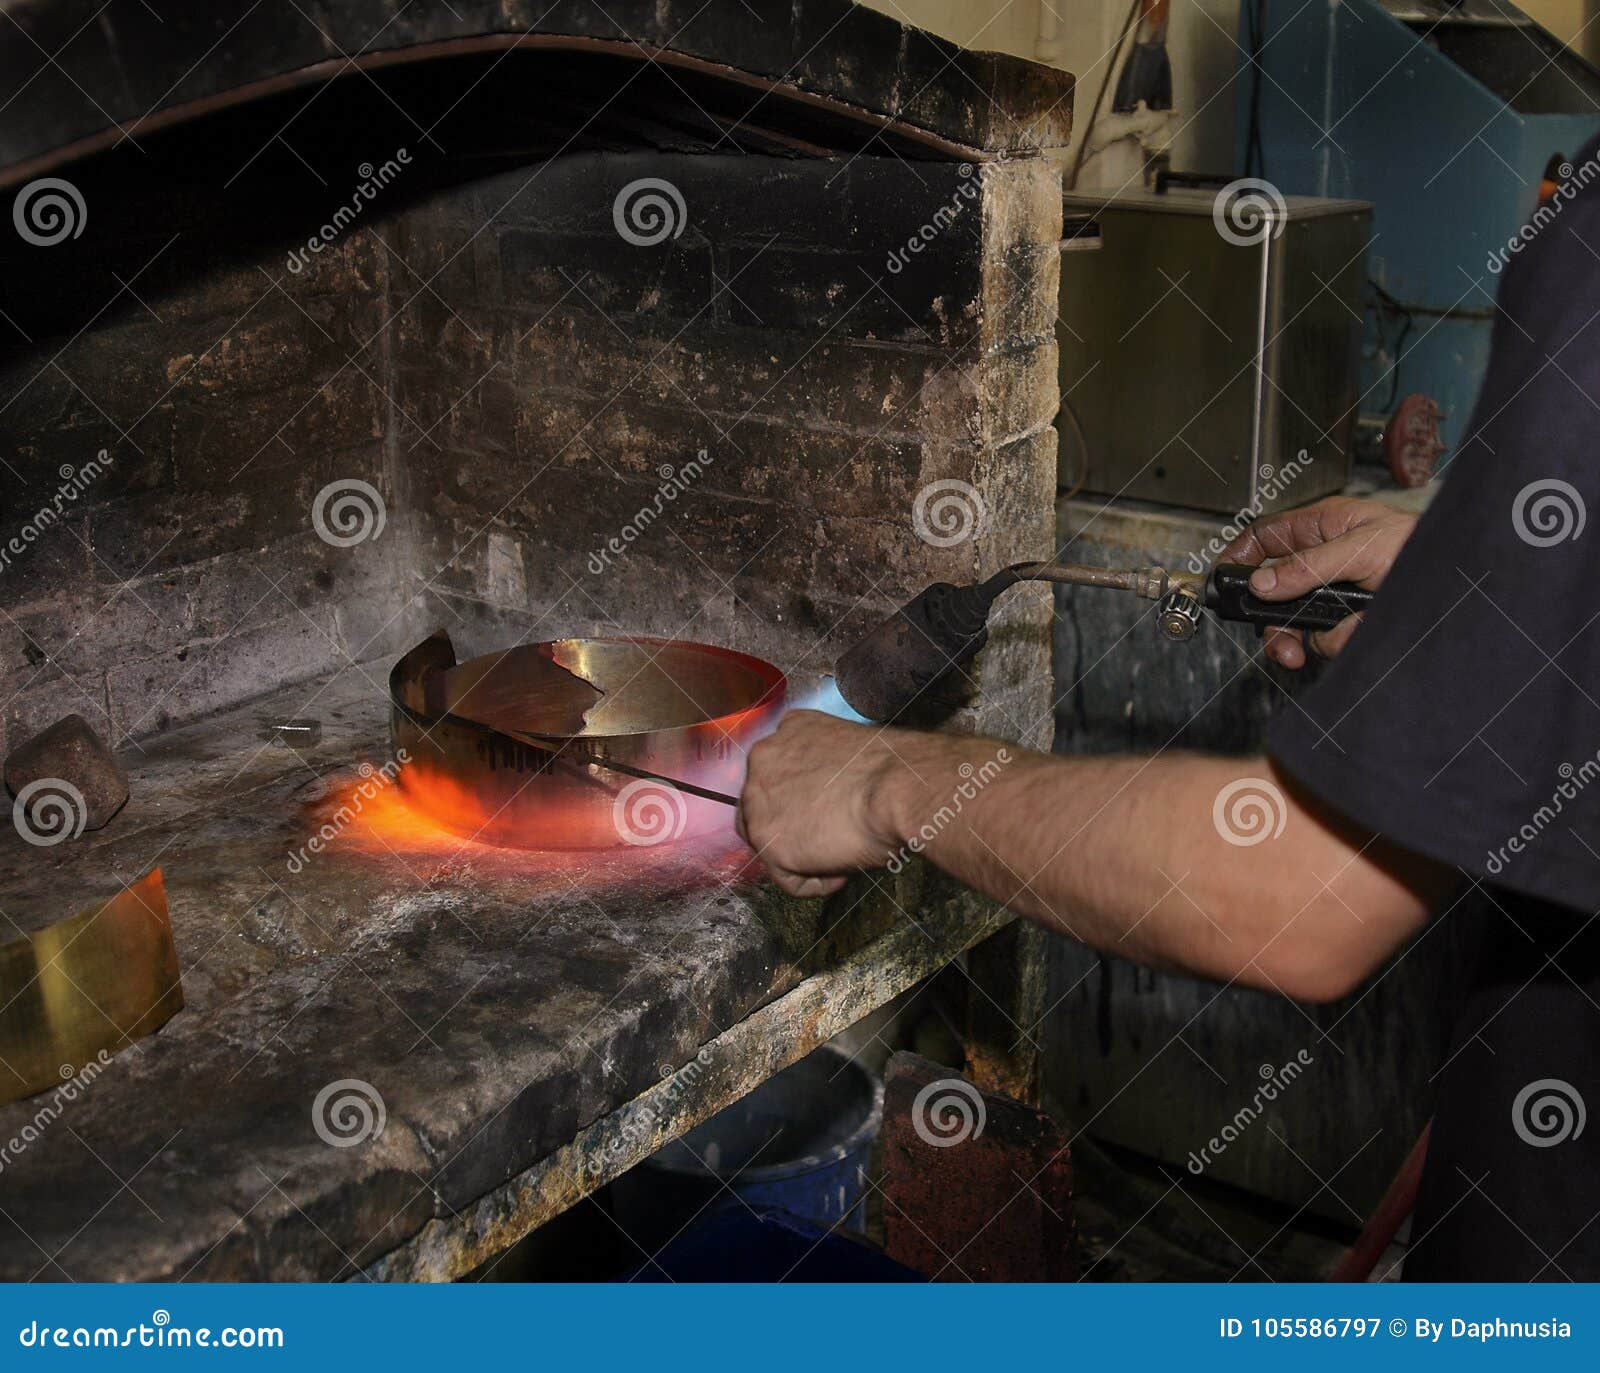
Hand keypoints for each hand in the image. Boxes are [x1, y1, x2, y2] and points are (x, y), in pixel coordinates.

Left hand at [736, 710, 906, 897]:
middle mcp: (763, 759)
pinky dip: (816, 883)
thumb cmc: (895, 772)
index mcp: (789, 731)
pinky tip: (842, 871)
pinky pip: (787, 877)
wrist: (900, 789)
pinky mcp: (766, 838)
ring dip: (803, 856)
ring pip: (768, 842)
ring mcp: (758, 799)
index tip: (834, 812)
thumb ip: (826, 768)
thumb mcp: (851, 750)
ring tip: (841, 855)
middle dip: (795, 829)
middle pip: (764, 806)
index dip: (806, 799)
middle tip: (835, 838)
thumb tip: (833, 796)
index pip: (780, 773)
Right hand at [1219, 496, 1416, 668]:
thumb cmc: (1427, 548)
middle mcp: (1325, 561)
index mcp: (1323, 527)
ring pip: (1299, 621)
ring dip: (1309, 636)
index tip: (1223, 581)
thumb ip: (1309, 565)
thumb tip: (1263, 583)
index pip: (1265, 537)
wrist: (1466, 586)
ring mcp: (1338, 593)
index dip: (1239, 557)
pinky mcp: (1353, 621)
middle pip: (1273, 590)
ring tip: (1323, 644)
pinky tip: (1362, 631)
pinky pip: (1329, 639)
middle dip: (1272, 620)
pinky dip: (1343, 641)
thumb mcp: (1363, 548)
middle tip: (1278, 643)